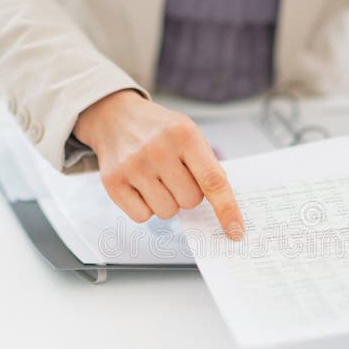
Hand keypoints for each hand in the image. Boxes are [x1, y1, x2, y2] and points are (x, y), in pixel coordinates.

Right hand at [73, 90, 244, 239]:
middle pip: (190, 201)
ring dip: (167, 202)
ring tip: (156, 178)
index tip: (236, 231)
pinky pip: (142, 216)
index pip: (213, 180)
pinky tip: (140, 185)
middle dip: (187, 194)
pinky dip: (145, 207)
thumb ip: (207, 166)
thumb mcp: (189, 134)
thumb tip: (223, 207)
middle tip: (175, 175)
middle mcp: (158, 149)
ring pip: (167, 212)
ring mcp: (133, 165)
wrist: (115, 117)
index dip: (227, 209)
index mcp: (184, 134)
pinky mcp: (112, 181)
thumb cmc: (160, 131)